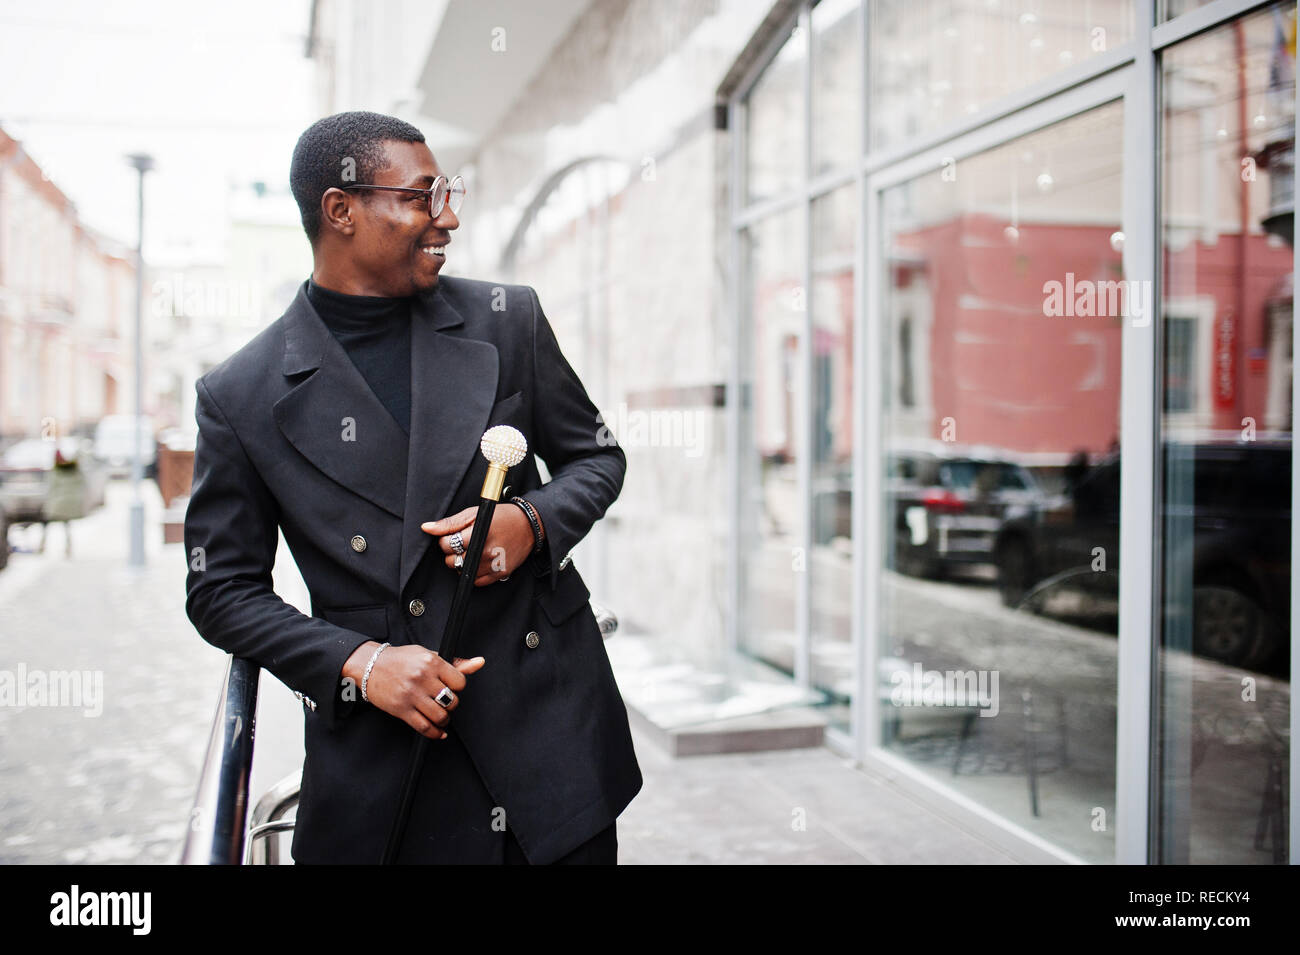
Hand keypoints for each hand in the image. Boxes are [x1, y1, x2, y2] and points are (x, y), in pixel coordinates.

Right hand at [343, 642, 485, 739]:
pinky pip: (424, 727)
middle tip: (445, 702)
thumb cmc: (401, 659)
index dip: (458, 687)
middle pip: (451, 701)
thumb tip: (479, 662)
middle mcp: (422, 678)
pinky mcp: (401, 709)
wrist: (370, 665)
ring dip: (444, 720)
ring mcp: (411, 695)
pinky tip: (438, 731)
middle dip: (452, 704)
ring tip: (441, 715)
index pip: (460, 682)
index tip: (452, 687)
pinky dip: (435, 733)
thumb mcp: (428, 655)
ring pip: (440, 716)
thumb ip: (454, 663)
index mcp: (431, 662)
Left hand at [421, 503, 539, 585]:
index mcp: (478, 534)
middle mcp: (486, 551)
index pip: (446, 544)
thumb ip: (449, 523)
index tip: (454, 536)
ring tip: (472, 551)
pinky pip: (476, 581)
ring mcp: (493, 564)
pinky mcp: (500, 573)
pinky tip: (480, 560)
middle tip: (463, 543)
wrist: (529, 525)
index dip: (446, 539)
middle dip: (452, 552)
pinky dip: (473, 573)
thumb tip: (427, 528)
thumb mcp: (474, 513)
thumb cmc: (501, 517)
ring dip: (462, 563)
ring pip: (462, 572)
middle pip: (451, 561)